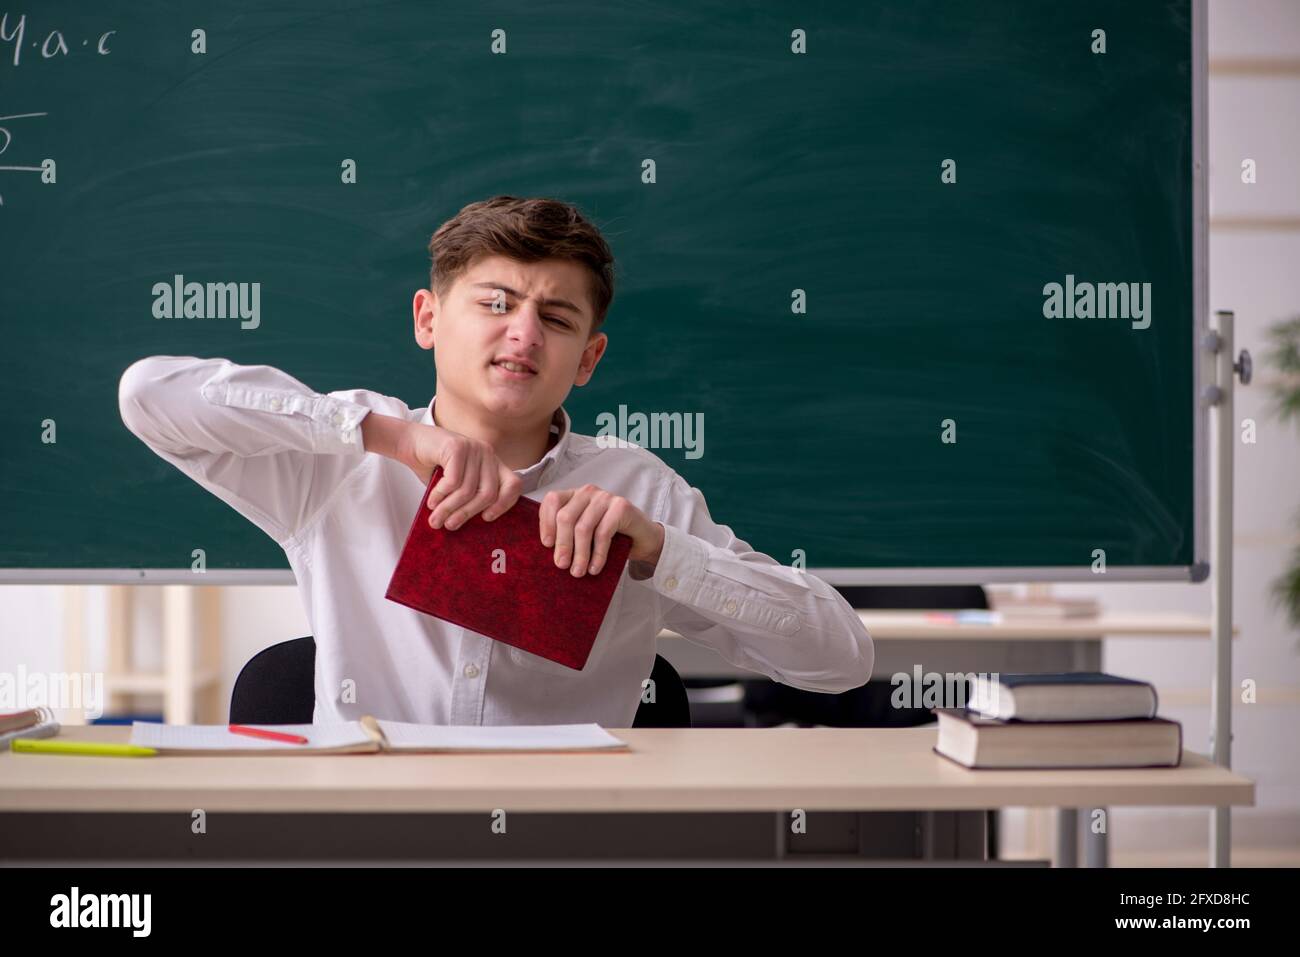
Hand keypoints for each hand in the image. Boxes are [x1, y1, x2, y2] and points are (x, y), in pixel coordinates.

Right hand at [398, 422, 522, 528]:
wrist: (408, 441)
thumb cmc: (433, 465)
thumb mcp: (456, 485)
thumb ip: (467, 499)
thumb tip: (469, 526)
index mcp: (492, 463)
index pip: (513, 485)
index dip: (504, 504)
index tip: (487, 518)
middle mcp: (487, 454)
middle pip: (488, 493)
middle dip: (468, 513)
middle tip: (451, 525)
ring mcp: (473, 448)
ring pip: (467, 490)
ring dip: (449, 509)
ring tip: (437, 519)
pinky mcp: (457, 446)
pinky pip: (453, 481)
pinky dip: (440, 496)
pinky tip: (432, 502)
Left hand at [539, 484, 664, 576]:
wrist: (641, 539)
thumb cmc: (608, 537)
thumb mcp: (583, 535)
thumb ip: (566, 536)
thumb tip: (549, 554)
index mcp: (574, 495)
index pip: (552, 501)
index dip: (546, 523)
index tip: (546, 545)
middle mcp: (588, 492)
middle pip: (566, 516)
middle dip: (562, 544)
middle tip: (561, 565)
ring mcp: (605, 497)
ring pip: (583, 527)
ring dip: (580, 554)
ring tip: (578, 572)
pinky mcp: (621, 507)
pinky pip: (603, 533)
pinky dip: (597, 555)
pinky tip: (595, 568)